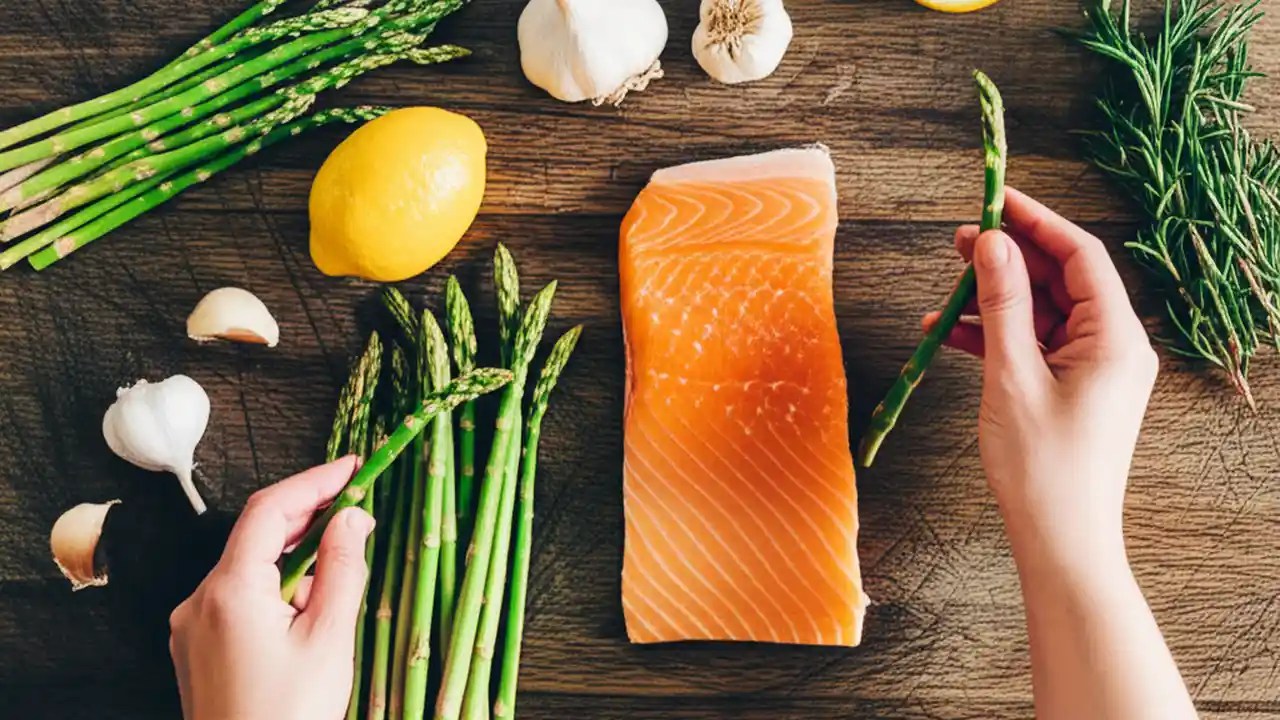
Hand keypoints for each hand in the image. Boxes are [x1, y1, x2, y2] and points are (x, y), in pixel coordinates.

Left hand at [169, 457, 374, 719]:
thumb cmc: (290, 716)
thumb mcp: (329, 638)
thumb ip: (341, 568)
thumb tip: (352, 519)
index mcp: (230, 591)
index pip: (270, 509)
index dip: (314, 481)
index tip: (353, 468)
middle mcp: (201, 601)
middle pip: (256, 535)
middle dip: (308, 516)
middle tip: (358, 507)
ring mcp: (194, 626)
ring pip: (248, 567)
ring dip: (294, 555)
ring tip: (340, 566)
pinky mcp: (199, 649)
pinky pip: (238, 597)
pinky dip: (275, 585)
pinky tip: (307, 605)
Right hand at [923, 187, 1157, 561]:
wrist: (1060, 540)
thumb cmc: (1041, 468)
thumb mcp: (1012, 376)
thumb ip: (1002, 304)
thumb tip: (992, 243)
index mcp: (1114, 338)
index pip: (1080, 256)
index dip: (1037, 221)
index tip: (995, 198)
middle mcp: (1113, 347)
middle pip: (1060, 280)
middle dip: (1010, 257)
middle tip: (958, 239)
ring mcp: (1092, 370)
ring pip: (1041, 312)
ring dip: (994, 297)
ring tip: (945, 285)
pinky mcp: (1071, 390)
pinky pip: (1033, 345)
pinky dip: (995, 336)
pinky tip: (949, 332)